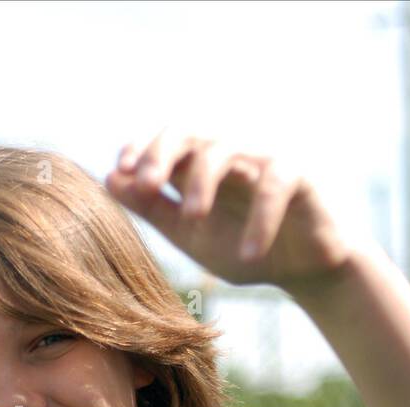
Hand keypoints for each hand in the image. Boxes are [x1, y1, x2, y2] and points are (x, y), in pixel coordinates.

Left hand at [104, 128, 351, 291]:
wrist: (300, 271)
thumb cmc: (240, 246)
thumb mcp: (188, 234)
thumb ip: (152, 208)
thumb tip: (110, 178)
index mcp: (196, 166)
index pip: (162, 142)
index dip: (140, 150)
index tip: (121, 172)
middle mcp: (226, 154)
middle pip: (188, 131)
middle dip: (162, 153)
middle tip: (146, 184)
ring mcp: (261, 160)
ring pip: (225, 150)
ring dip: (203, 182)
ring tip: (193, 218)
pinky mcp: (298, 175)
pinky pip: (274, 185)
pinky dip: (260, 219)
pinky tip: (249, 252)